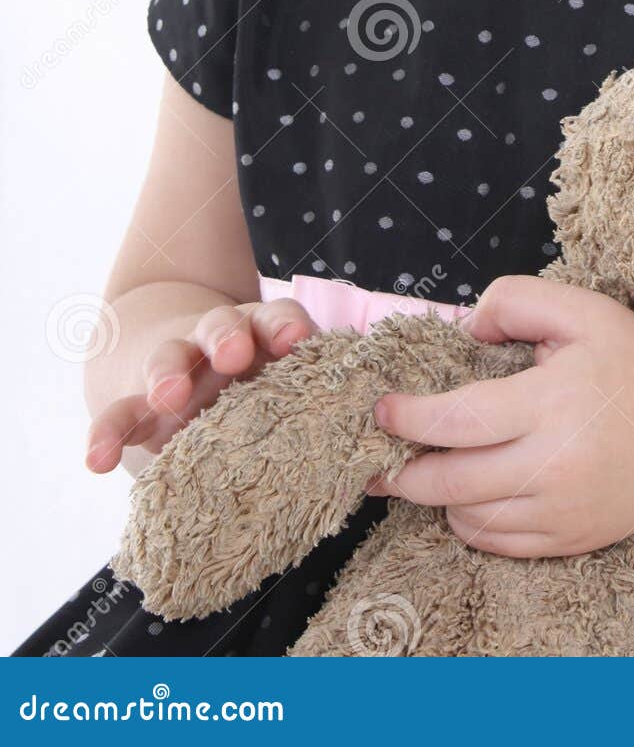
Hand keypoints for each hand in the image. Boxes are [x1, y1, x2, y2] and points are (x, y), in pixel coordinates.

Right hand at [85, 299, 317, 472]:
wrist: (188, 367)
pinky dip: (106, 434)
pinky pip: (119, 415)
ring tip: (167, 396)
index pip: (281, 321)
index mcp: (268, 340)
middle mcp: (222, 347)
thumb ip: (330, 413)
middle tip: (234, 356)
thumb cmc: (265, 390)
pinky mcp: (140, 405)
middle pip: (225, 329)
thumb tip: (389, 455)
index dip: (289, 328)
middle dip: (230, 337)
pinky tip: (96, 460)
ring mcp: (178, 371)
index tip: (298, 342)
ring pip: (171, 359)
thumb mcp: (295, 389)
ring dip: (169, 373)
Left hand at [366, 274, 633, 556]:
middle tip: (378, 459)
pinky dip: (470, 521)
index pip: (458, 419)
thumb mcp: (579, 309)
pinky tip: (468, 495)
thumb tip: (464, 329)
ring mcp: (563, 509)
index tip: (381, 410)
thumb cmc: (631, 361)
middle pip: (451, 482)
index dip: (408, 418)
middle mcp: (555, 464)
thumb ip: (514, 301)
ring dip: (436, 497)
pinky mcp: (571, 539)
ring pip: (468, 519)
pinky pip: (498, 542)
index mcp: (553, 402)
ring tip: (426, 470)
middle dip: (402, 472)